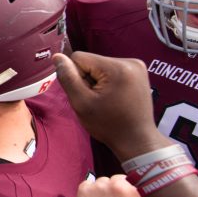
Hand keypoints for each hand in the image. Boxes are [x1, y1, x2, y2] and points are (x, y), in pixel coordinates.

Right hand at [54, 52, 171, 159]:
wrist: (136, 139)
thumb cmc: (108, 125)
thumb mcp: (82, 103)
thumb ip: (68, 78)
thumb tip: (57, 57)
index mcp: (117, 67)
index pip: (80, 58)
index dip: (76, 77)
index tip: (87, 95)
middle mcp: (130, 61)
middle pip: (92, 62)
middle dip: (89, 79)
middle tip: (97, 101)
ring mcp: (137, 66)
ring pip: (101, 66)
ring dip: (98, 81)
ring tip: (106, 100)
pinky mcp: (139, 72)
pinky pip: (112, 70)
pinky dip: (108, 82)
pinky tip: (114, 97)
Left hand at [75, 175, 152, 196]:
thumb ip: (145, 195)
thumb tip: (144, 183)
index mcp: (132, 188)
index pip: (126, 179)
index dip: (124, 188)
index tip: (121, 196)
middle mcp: (115, 185)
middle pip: (112, 180)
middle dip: (112, 189)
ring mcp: (98, 187)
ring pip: (100, 182)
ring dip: (100, 191)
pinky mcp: (84, 191)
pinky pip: (86, 185)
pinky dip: (88, 192)